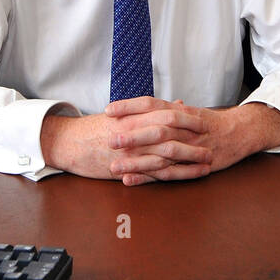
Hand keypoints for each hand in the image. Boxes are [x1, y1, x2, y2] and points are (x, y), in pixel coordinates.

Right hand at [40, 101, 213, 184]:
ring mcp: (130, 150)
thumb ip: (153, 109)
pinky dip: (173, 174)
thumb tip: (180, 103)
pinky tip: (188, 176)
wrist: (68, 142)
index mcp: (134, 115)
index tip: (206, 122)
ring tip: (208, 161)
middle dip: (193, 139)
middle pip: (171, 133)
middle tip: (212, 142)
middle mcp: (134, 131)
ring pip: (166, 154)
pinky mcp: (126, 167)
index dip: (188, 119)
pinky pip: (154, 172)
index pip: (166, 114)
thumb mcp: (123, 114)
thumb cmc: (95, 128)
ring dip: (189, 158)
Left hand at [107, 98, 279, 184]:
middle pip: (157, 129)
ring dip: (137, 161)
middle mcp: (185, 127)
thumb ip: (164, 110)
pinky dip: (149, 177)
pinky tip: (130, 180)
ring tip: (114, 166)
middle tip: (110, 139)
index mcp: (180, 111)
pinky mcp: (194, 165)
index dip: (130, 106)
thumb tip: (138, 108)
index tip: (109, 110)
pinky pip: (169, 173)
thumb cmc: (209, 122)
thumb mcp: (187, 111)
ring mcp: (191, 147)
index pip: (151, 104)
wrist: (240, 131)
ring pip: (162, 154)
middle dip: (133, 135)